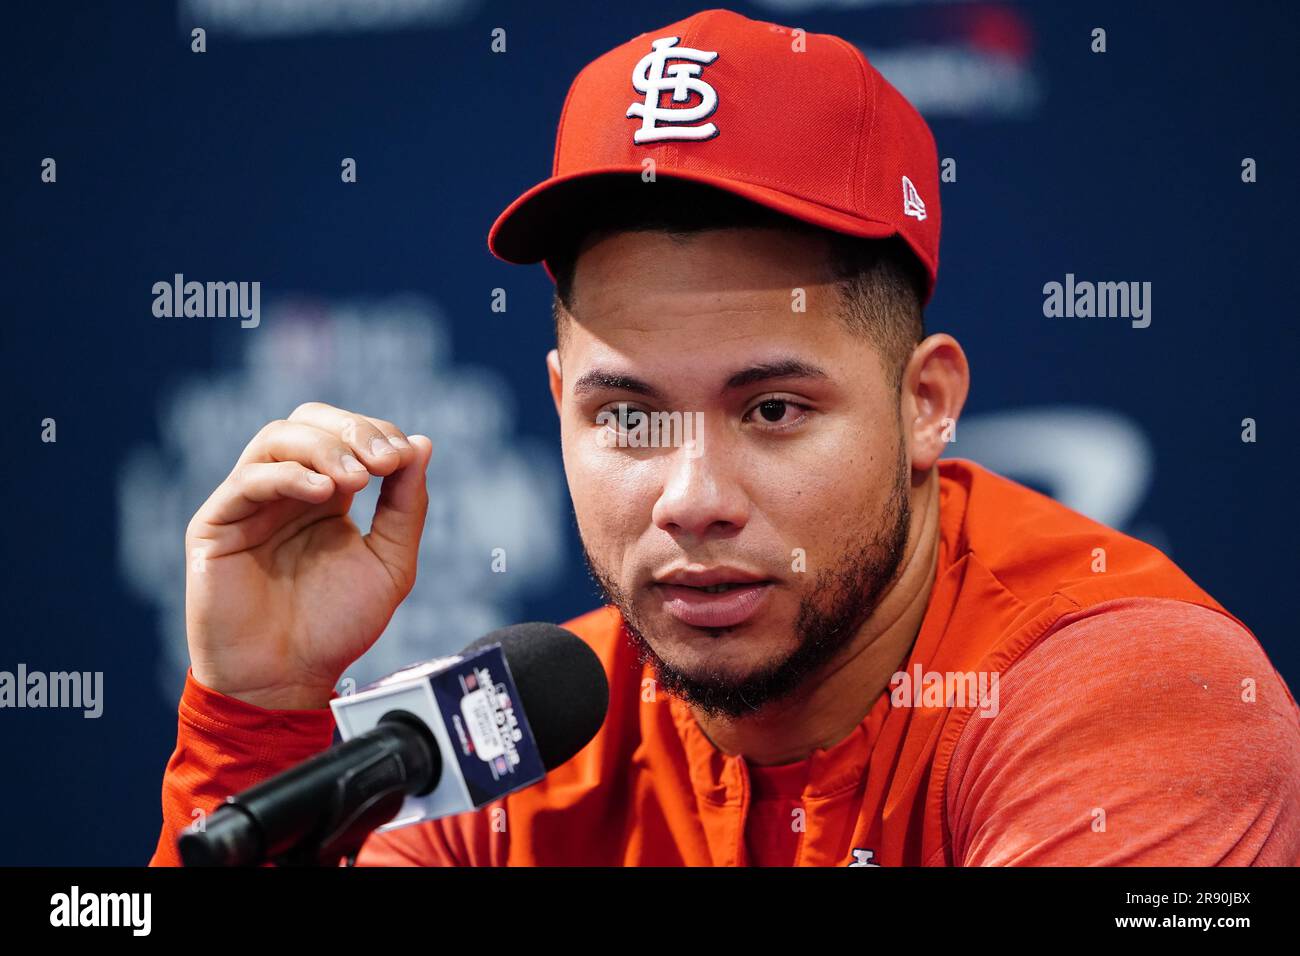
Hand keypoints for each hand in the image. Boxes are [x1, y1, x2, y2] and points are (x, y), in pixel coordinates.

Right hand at [184, 402, 432, 708]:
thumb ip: (406, 507)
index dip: (377, 433)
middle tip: (383, 460)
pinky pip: (247, 480)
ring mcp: (249, 503)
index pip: (346, 434)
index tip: (404, 458)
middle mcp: (286, 490)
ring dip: (323, 448)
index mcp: (326, 494)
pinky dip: (287, 476)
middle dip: (352, 430)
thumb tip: (422, 444)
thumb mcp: (390, 564)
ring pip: (276, 439)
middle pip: (309, 421)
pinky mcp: (216, 524)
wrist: (287, 681)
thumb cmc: (335, 628)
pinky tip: (321, 494)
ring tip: (356, 478)